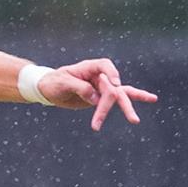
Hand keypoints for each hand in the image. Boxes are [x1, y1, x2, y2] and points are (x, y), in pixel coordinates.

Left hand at [38, 58, 158, 129]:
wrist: (48, 89)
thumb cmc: (54, 82)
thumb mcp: (63, 83)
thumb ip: (80, 88)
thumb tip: (95, 99)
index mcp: (89, 67)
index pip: (105, 66)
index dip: (112, 74)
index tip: (115, 85)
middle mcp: (98, 76)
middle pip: (114, 86)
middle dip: (122, 101)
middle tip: (132, 119)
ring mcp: (101, 87)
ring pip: (119, 95)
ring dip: (128, 107)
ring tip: (136, 120)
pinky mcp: (100, 98)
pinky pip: (114, 102)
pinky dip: (125, 106)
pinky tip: (139, 110)